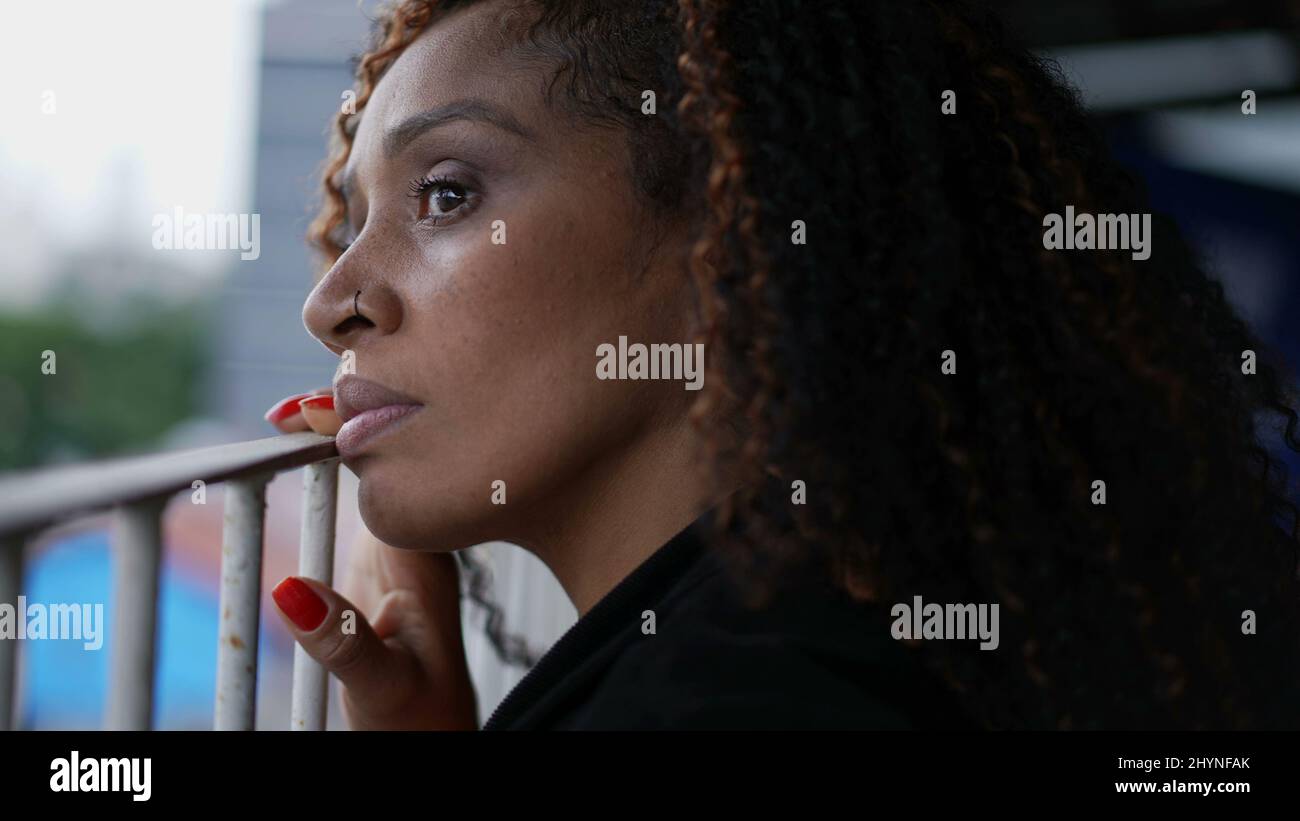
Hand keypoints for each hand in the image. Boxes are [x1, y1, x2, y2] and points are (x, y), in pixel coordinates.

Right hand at [265, 391, 478, 729]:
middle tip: (286, 408)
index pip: (399, 475)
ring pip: (376, 470)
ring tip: (286, 416)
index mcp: (429, 561)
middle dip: (346, 419)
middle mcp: (419, 541)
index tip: (306, 413)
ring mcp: (398, 544)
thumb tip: (290, 592)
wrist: (432, 736)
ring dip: (338, 435)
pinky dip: (328, 464)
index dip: (357, 437)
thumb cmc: (422, 719)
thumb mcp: (382, 687)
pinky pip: (356, 494)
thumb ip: (342, 644)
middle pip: (391, 458)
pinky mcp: (376, 556)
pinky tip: (298, 440)